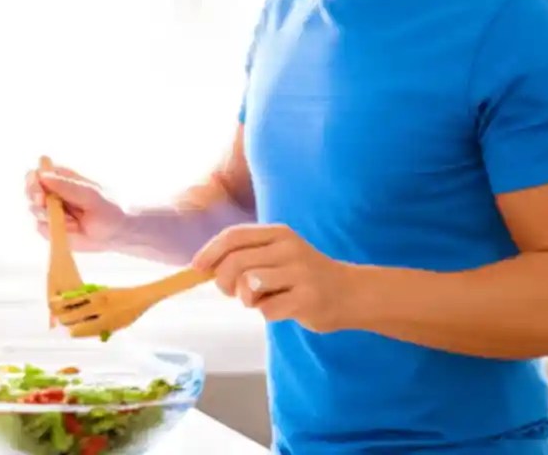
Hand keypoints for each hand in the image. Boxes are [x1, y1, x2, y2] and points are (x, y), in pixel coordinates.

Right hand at [25, 160, 127, 251]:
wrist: (119, 233)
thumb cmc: (109, 209)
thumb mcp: (91, 195)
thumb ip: (68, 186)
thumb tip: (44, 176)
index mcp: (63, 178)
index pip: (38, 173)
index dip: (33, 180)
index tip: (39, 191)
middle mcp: (53, 193)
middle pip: (30, 190)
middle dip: (34, 198)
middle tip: (44, 203)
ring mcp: (51, 211)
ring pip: (34, 210)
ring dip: (48, 216)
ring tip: (73, 222)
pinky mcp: (52, 228)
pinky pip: (42, 228)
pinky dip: (54, 230)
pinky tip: (73, 230)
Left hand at [191, 224, 354, 332]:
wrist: (351, 293)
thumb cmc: (304, 275)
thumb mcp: (278, 255)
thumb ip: (247, 256)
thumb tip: (204, 267)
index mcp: (279, 234)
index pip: (234, 236)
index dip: (210, 251)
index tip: (196, 268)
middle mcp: (289, 249)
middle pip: (236, 263)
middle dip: (224, 282)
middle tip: (231, 293)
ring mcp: (300, 274)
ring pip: (249, 286)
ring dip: (247, 299)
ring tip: (261, 299)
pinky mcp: (307, 299)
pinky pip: (267, 310)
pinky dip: (267, 313)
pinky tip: (283, 308)